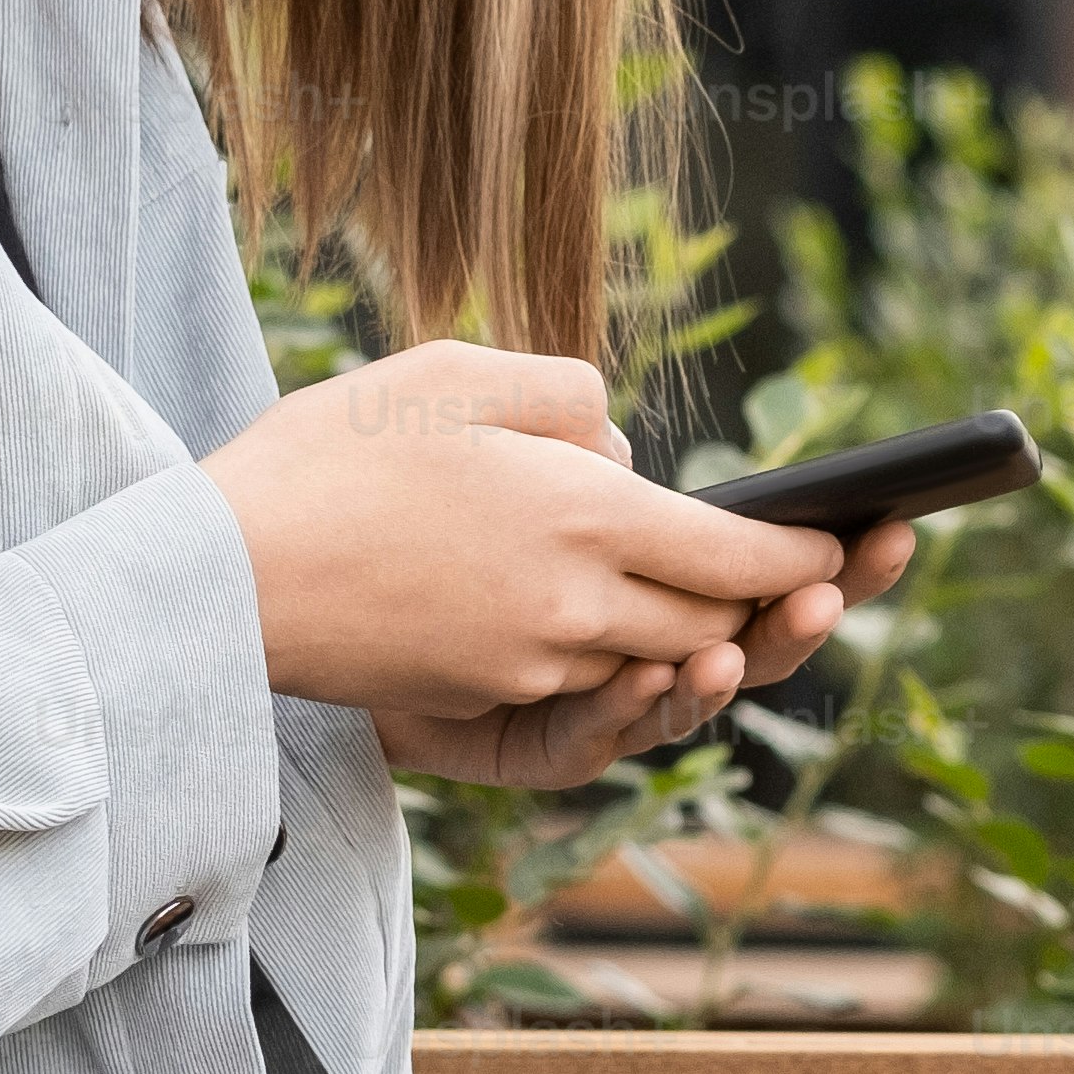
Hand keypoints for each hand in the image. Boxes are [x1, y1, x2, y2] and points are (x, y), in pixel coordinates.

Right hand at [196, 343, 854, 779]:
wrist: (222, 571)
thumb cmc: (332, 454)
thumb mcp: (455, 373)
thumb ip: (565, 397)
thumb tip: (625, 450)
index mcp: (584, 515)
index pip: (737, 552)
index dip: (808, 555)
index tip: (851, 543)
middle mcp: (575, 606)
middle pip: (715, 624)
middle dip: (775, 606)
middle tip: (827, 580)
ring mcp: (529, 665)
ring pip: (657, 664)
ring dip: (706, 641)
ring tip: (743, 607)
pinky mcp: (482, 700)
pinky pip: (583, 684)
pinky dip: (620, 658)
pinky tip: (621, 622)